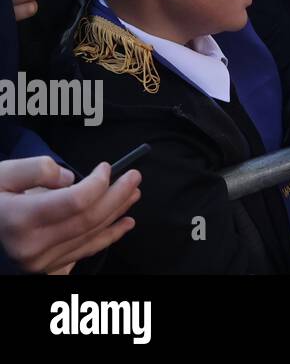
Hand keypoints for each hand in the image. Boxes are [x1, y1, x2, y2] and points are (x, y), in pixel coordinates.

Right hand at [0, 157, 139, 273]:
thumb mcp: (4, 173)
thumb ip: (37, 169)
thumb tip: (70, 179)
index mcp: (20, 218)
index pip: (76, 202)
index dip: (98, 183)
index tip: (106, 167)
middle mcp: (32, 245)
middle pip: (89, 219)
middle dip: (118, 195)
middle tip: (135, 177)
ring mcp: (40, 259)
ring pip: (92, 234)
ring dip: (118, 212)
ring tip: (133, 192)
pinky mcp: (47, 265)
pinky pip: (86, 250)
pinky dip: (109, 235)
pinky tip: (126, 222)